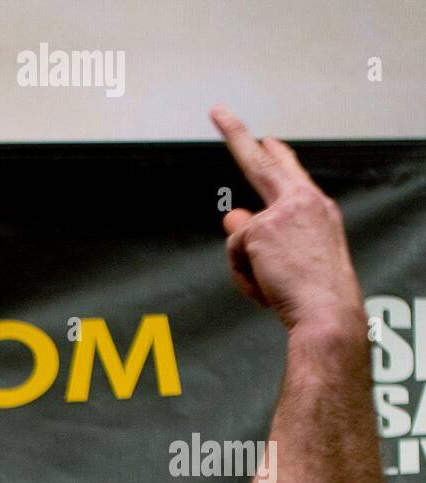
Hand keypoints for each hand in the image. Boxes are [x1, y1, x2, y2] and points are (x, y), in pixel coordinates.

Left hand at [210, 104, 363, 332]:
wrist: (326, 309)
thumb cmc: (313, 291)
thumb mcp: (288, 258)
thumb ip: (260, 234)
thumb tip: (230, 216)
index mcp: (315, 208)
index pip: (290, 172)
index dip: (276, 155)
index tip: (265, 139)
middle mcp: (302, 201)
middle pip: (262, 163)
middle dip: (237, 134)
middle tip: (218, 111)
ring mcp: (281, 211)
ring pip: (241, 234)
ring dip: (247, 266)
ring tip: (274, 285)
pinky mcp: (261, 228)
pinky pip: (233, 253)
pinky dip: (242, 275)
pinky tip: (265, 285)